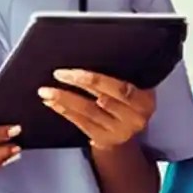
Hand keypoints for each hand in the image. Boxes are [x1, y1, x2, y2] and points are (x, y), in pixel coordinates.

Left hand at [39, 69, 156, 148]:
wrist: (127, 132)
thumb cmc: (127, 100)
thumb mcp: (134, 85)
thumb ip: (120, 74)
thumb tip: (90, 52)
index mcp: (145, 100)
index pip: (120, 88)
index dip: (95, 79)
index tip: (75, 71)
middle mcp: (135, 118)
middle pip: (102, 98)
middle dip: (77, 85)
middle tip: (58, 74)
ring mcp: (119, 131)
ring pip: (88, 112)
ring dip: (64, 99)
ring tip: (47, 91)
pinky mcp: (103, 139)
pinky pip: (81, 123)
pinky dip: (64, 111)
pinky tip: (52, 103)